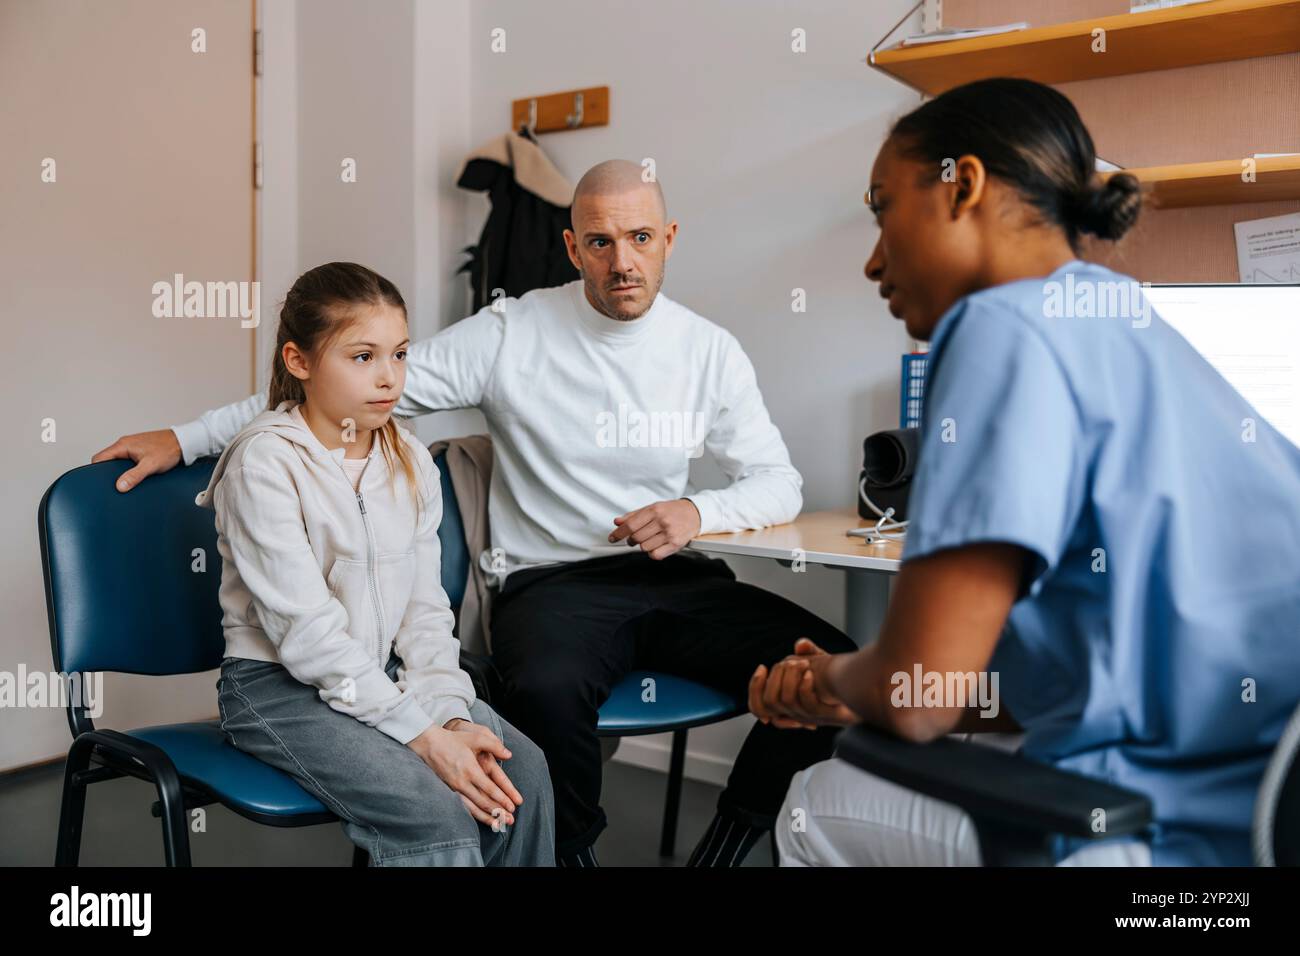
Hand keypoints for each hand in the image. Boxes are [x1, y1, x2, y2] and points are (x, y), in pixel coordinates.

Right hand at [91, 428, 182, 491]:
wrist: (183, 443)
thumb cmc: (168, 449)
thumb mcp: (150, 465)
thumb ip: (134, 476)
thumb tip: (120, 486)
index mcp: (123, 445)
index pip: (99, 458)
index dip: (96, 471)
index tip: (98, 482)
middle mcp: (125, 445)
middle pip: (107, 461)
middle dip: (108, 473)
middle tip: (114, 484)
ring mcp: (132, 447)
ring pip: (118, 462)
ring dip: (120, 472)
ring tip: (126, 481)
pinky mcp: (139, 451)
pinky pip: (128, 461)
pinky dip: (128, 469)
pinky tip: (135, 476)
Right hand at [407, 721, 521, 826]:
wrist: (429, 744)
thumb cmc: (454, 740)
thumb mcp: (475, 737)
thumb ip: (494, 745)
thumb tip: (509, 755)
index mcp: (470, 769)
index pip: (489, 789)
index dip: (502, 799)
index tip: (512, 806)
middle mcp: (462, 782)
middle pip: (482, 802)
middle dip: (498, 812)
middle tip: (510, 820)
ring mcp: (454, 788)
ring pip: (472, 808)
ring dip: (486, 817)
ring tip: (498, 825)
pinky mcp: (449, 790)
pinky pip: (463, 806)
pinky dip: (473, 814)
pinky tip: (481, 819)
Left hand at [608, 499, 700, 559]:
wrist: (695, 514)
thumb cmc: (672, 511)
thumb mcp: (653, 508)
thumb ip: (634, 515)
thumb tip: (618, 522)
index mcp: (654, 510)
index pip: (630, 525)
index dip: (618, 533)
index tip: (612, 538)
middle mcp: (662, 521)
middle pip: (636, 538)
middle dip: (631, 540)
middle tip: (634, 539)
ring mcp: (669, 533)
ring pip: (644, 547)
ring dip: (644, 545)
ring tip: (651, 539)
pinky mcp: (675, 544)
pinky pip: (655, 555)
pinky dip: (652, 552)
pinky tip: (657, 545)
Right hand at [749, 638, 857, 728]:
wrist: (864, 695)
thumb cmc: (839, 682)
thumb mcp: (821, 663)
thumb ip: (809, 652)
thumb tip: (800, 644)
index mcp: (788, 705)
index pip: (758, 706)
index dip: (754, 689)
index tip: (762, 668)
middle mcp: (796, 714)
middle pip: (767, 702)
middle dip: (773, 679)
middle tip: (785, 663)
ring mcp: (810, 716)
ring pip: (785, 701)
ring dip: (790, 678)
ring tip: (801, 664)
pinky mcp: (826, 715)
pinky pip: (807, 704)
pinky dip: (805, 687)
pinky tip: (811, 674)